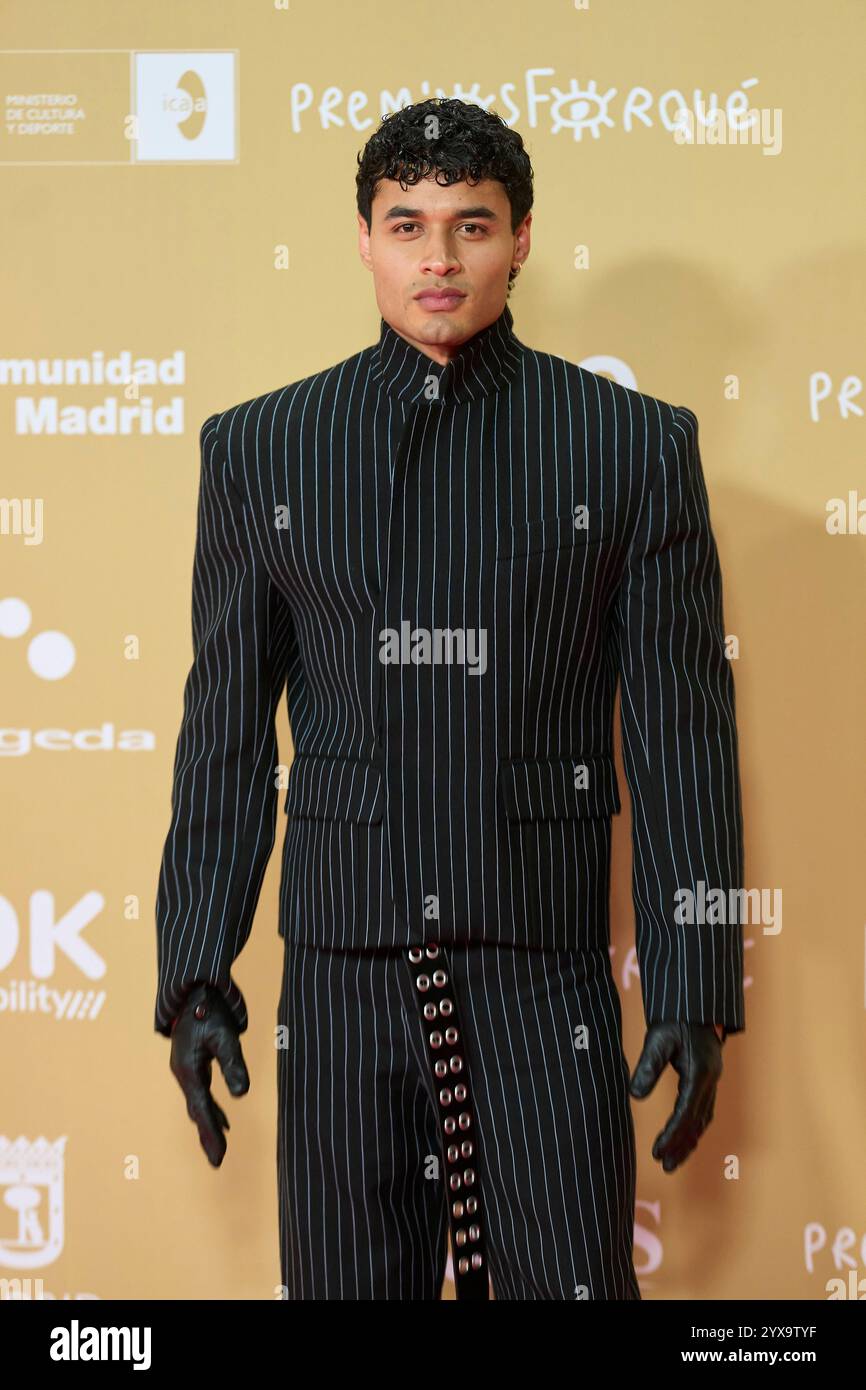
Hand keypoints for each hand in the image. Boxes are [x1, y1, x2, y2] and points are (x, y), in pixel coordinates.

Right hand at [169, 982, 249, 1166]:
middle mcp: (184, 1071)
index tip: (220, 1159)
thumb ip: (233, 1063)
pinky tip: (222, 1117)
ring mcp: (186, 1066)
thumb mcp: (224, 1035)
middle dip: (207, 1134)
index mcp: (188, 1069)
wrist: (192, 985)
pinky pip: (201, 1091)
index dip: (211, 1134)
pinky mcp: (192, 1060)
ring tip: (220, 1144)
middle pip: (197, 1110)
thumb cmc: (209, 1008)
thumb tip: (241, 1094)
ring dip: (208, 1122)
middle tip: (218, 1161)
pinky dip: (210, 1107)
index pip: (202, 1109)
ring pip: (198, 1102)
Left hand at [628, 1022, 722, 1171]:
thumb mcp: (658, 1037)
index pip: (685, 1112)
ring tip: (672, 1162)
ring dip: (688, 1142)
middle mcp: (710, 1080)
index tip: (657, 1152)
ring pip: (702, 1119)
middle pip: (696, 1121)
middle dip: (681, 1146)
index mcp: (700, 1072)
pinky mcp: (708, 1080)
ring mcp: (712, 1081)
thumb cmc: (675, 1018)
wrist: (696, 1004)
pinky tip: (684, 1140)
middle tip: (665, 1167)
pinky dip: (693, 1129)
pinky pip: (703, 1111)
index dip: (672, 1135)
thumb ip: (648, 1065)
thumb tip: (634, 1096)